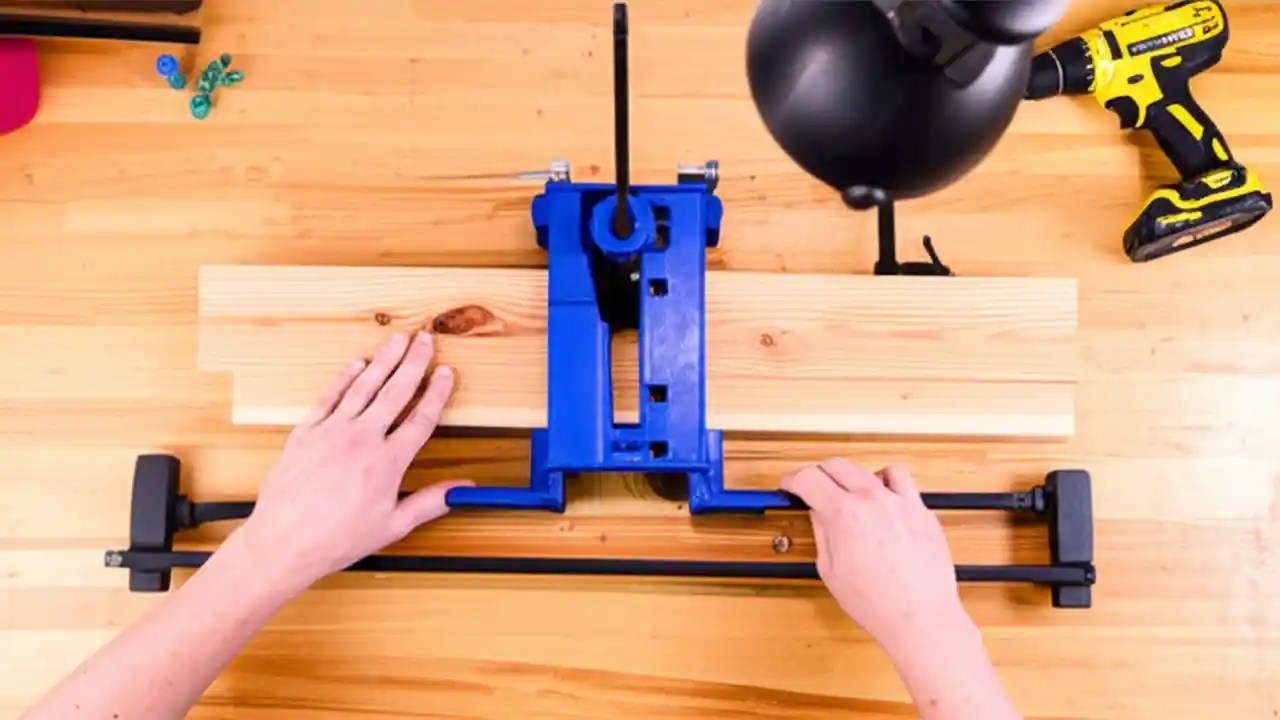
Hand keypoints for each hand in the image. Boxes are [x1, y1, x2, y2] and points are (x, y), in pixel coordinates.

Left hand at [239, 331, 472, 590]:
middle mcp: (361, 439)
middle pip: (396, 392)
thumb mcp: (392, 526)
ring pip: (365, 386)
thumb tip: (462, 491)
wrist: (284, 543)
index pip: (421, 418)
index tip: (446, 373)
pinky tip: (357, 364)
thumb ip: (430, 502)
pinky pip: (330, 397)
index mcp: (387, 462)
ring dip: (384, 360)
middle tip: (426, 339)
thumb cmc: (336, 539)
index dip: (437, 393)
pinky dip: (345, 378)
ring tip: (398, 339)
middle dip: (414, 362)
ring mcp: (332, 432)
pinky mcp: (306, 432)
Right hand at [782, 460, 964, 650]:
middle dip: (819, 473)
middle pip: (838, 465)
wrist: (919, 616)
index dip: (793, 480)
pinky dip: (889, 485)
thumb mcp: (831, 571)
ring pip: (872, 468)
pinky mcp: (922, 511)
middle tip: (814, 488)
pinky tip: (884, 499)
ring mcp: (901, 502)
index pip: (809, 478)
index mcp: (845, 514)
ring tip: (851, 492)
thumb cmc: (877, 603)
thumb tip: (818, 512)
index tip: (791, 485)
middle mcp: (874, 501)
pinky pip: (903, 483)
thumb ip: (822, 533)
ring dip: (855, 476)